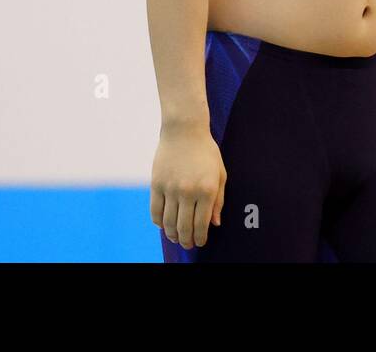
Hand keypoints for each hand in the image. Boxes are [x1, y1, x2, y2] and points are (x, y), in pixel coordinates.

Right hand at [150, 121, 226, 249]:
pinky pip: (155, 211)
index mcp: (207, 190)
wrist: (184, 130)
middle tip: (188, 244)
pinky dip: (159, 222)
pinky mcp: (156, 184)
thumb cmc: (206, 152)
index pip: (202, 224)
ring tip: (176, 238)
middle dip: (187, 240)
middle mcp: (188, 192)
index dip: (200, 237)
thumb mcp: (220, 173)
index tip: (200, 242)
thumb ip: (218, 200)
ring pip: (169, 222)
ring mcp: (170, 188)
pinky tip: (163, 225)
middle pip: (184, 227)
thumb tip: (215, 224)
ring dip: (172, 235)